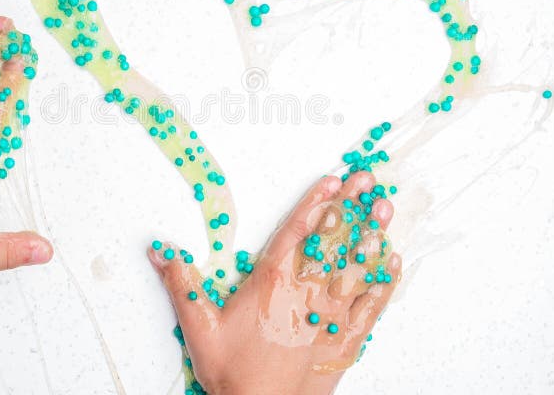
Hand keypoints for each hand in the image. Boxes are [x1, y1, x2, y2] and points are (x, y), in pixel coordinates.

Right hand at [149, 172, 399, 394]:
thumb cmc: (233, 373)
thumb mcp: (199, 326)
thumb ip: (182, 284)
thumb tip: (162, 251)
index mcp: (273, 283)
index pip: (298, 232)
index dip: (316, 202)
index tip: (333, 179)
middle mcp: (305, 294)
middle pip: (333, 243)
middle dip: (351, 208)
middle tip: (368, 181)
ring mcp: (328, 316)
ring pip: (355, 269)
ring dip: (370, 236)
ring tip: (384, 209)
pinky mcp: (344, 341)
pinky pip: (371, 307)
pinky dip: (383, 284)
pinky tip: (392, 262)